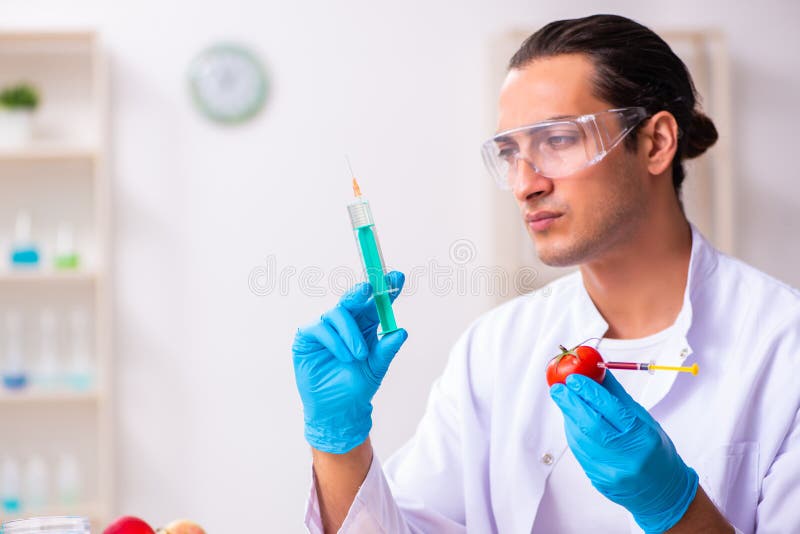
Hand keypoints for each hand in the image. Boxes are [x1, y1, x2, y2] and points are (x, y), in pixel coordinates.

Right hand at [292, 271, 407, 453]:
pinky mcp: (308, 336)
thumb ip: (387, 349)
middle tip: (370, 289)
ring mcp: (326, 327)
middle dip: (362, 291)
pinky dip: (335, 341)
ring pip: (337, 313)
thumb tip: (402, 331)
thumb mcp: (377, 367)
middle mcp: (345, 322)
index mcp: (365, 325)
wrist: (337, 409)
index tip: (397, 278)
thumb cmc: (357, 386)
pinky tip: (344, 356)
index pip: (376, 303)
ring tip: (359, 356)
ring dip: (351, 333)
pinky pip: (321, 328)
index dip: (386, 289)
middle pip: (354, 298)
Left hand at [550, 371, 697, 532]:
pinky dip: (573, 434)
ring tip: (564, 401)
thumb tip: (597, 372)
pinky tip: (571, 422)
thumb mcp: (644, 421)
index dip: (589, 392)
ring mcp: (612, 472)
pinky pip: (579, 452)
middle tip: (558, 388)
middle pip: (591, 425)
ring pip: (581, 439)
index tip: (574, 378)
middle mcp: (628, 457)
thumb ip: (618, 397)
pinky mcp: (599, 480)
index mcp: (643, 438)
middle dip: (570, 403)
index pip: (612, 410)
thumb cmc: (655, 452)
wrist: (662, 491)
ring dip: (569, 417)